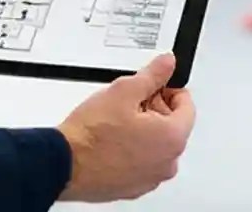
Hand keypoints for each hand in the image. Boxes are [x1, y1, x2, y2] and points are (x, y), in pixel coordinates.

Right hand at [57, 53, 196, 202]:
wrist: (64, 164)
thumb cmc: (92, 135)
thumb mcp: (124, 91)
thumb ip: (152, 75)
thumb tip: (167, 64)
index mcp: (172, 138)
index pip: (187, 106)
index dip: (170, 90)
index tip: (156, 86)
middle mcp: (167, 163)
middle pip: (172, 126)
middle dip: (155, 109)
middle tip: (131, 101)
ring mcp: (150, 178)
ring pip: (156, 145)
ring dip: (144, 130)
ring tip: (118, 121)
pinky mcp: (133, 187)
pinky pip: (142, 163)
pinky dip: (133, 150)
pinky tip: (113, 140)